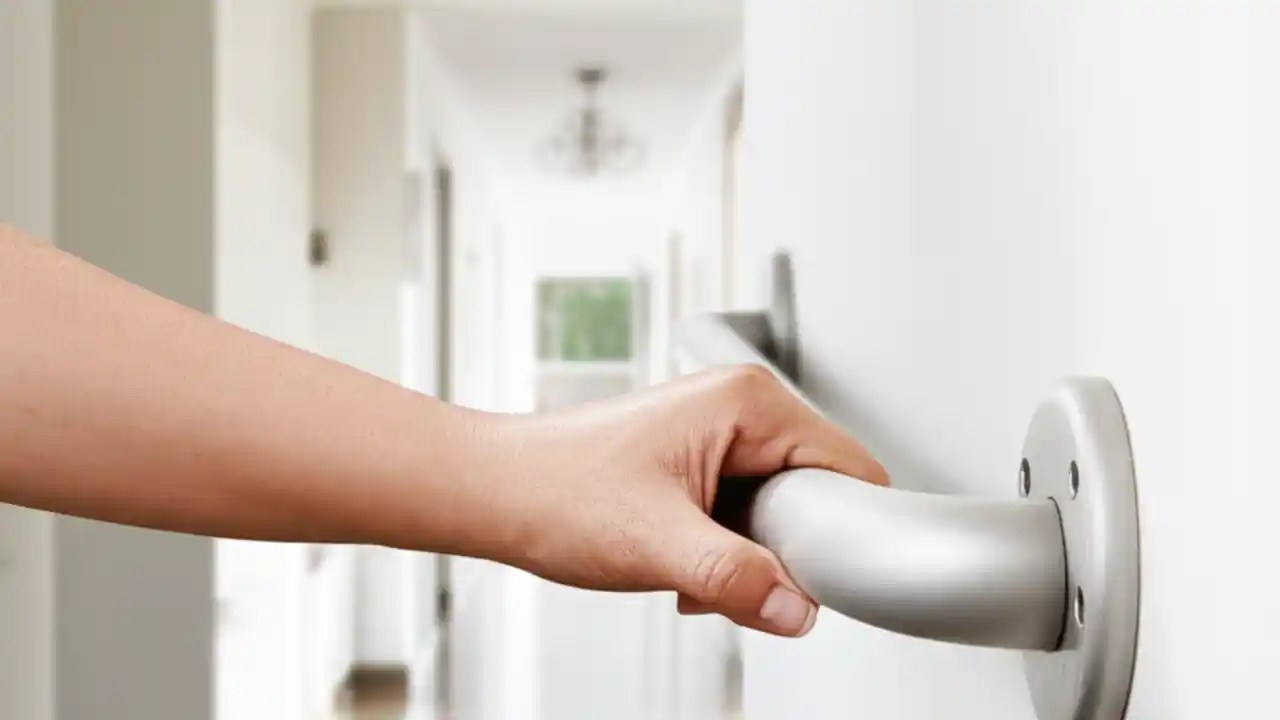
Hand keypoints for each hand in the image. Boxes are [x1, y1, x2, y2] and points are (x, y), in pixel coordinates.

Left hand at [492, 365, 888, 637]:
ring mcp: (722, 434)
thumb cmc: (554, 490)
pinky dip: (724, 555)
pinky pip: (746, 519)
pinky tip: (682, 564)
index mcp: (747, 401)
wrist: (495, 493)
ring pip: (781, 515)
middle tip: (728, 572)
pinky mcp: (703, 463)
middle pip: (817, 495)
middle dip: (783, 552)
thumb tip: (799, 610)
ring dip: (748, 560)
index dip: (840, 530)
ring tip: (690, 563)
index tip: (812, 576)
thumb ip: (737, 578)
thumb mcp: (657, 543)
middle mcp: (741, 407)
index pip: (849, 468)